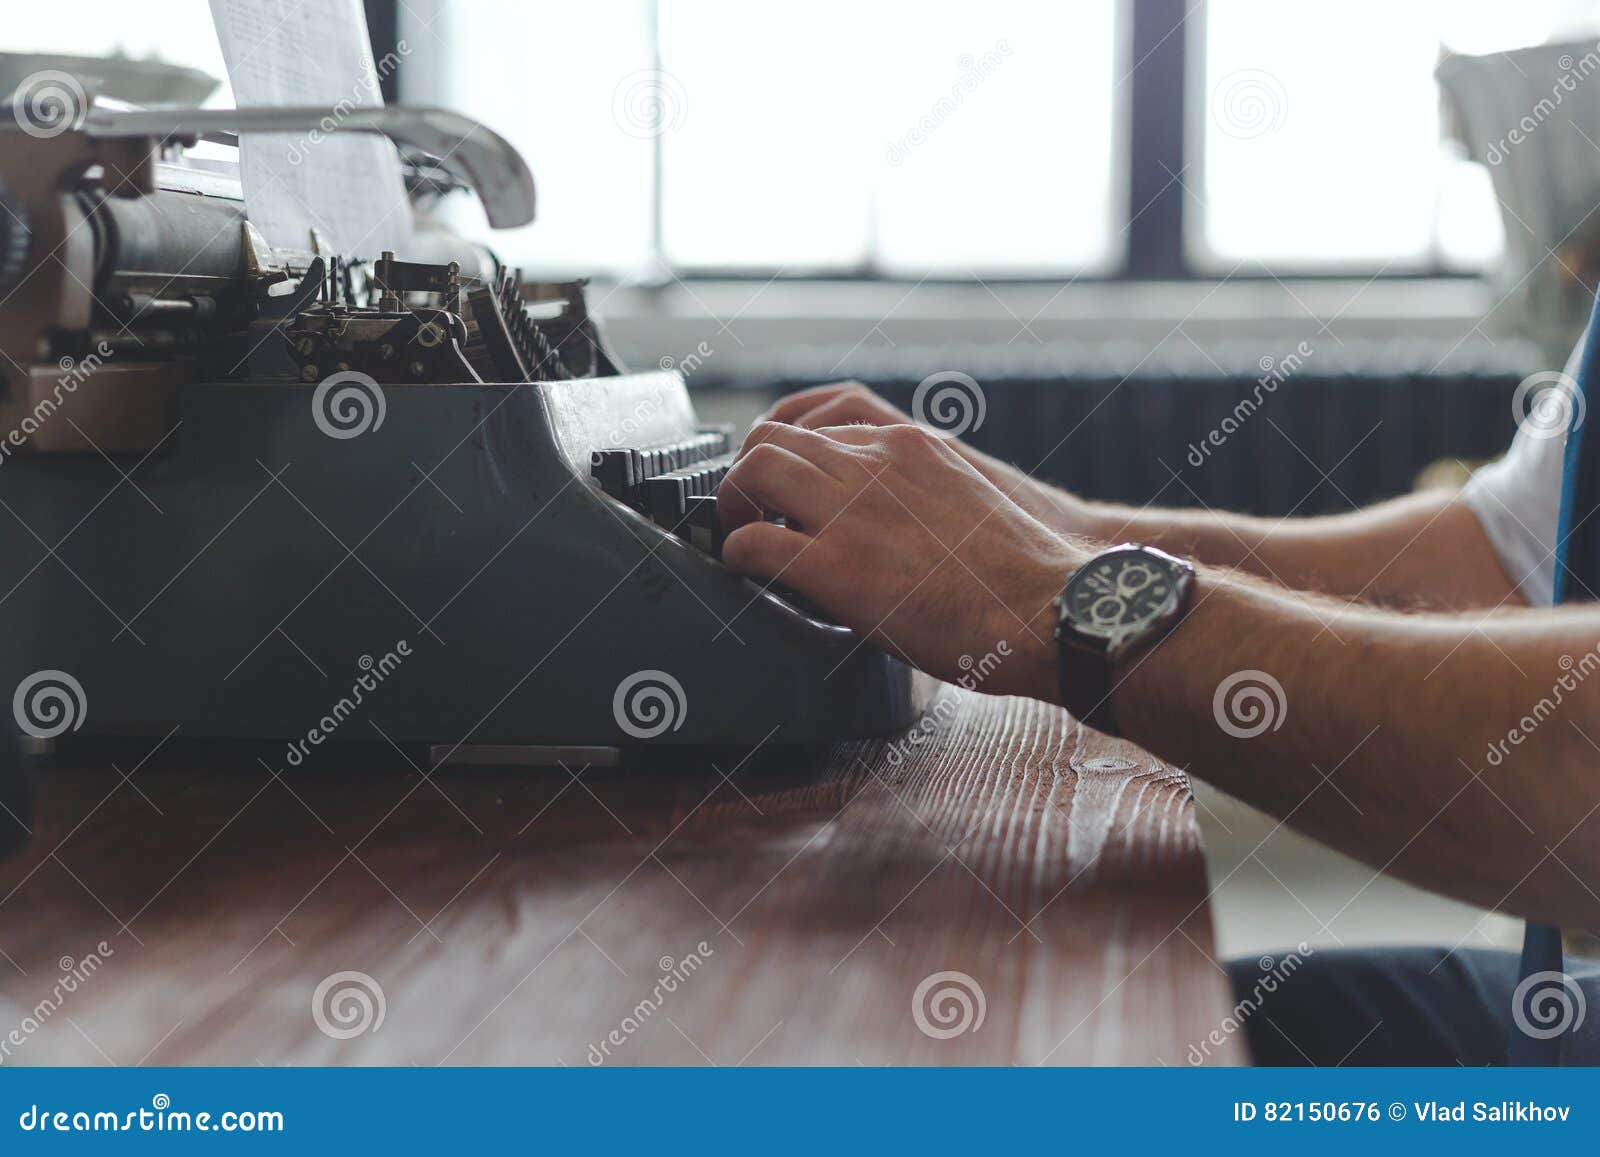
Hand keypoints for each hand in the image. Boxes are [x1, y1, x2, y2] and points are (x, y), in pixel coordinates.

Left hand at [717, 420, 1085, 700]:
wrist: (1050, 607)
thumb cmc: (1023, 573)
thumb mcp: (967, 499)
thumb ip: (919, 494)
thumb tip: (892, 526)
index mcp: (909, 446)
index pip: (823, 428)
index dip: (795, 461)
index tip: (787, 490)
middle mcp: (874, 462)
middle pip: (775, 436)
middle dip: (749, 472)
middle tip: (745, 509)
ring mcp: (852, 509)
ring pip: (755, 470)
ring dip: (733, 503)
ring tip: (737, 534)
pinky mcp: (837, 564)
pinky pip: (756, 542)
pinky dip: (738, 555)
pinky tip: (746, 573)